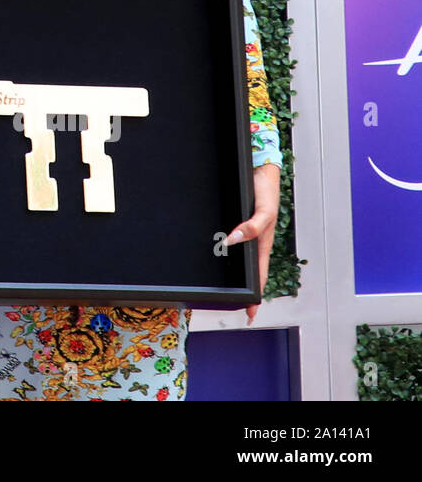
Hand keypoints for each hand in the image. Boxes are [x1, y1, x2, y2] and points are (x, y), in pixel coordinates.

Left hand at [226, 162, 279, 323]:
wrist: (258, 167)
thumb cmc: (265, 189)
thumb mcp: (263, 211)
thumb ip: (251, 227)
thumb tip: (232, 240)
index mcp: (263, 242)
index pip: (259, 275)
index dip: (255, 295)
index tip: (249, 314)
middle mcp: (254, 240)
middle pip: (249, 270)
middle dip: (244, 289)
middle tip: (233, 305)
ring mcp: (245, 231)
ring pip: (239, 256)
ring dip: (233, 271)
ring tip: (226, 286)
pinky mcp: (236, 221)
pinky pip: (231, 240)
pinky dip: (225, 250)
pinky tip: (216, 253)